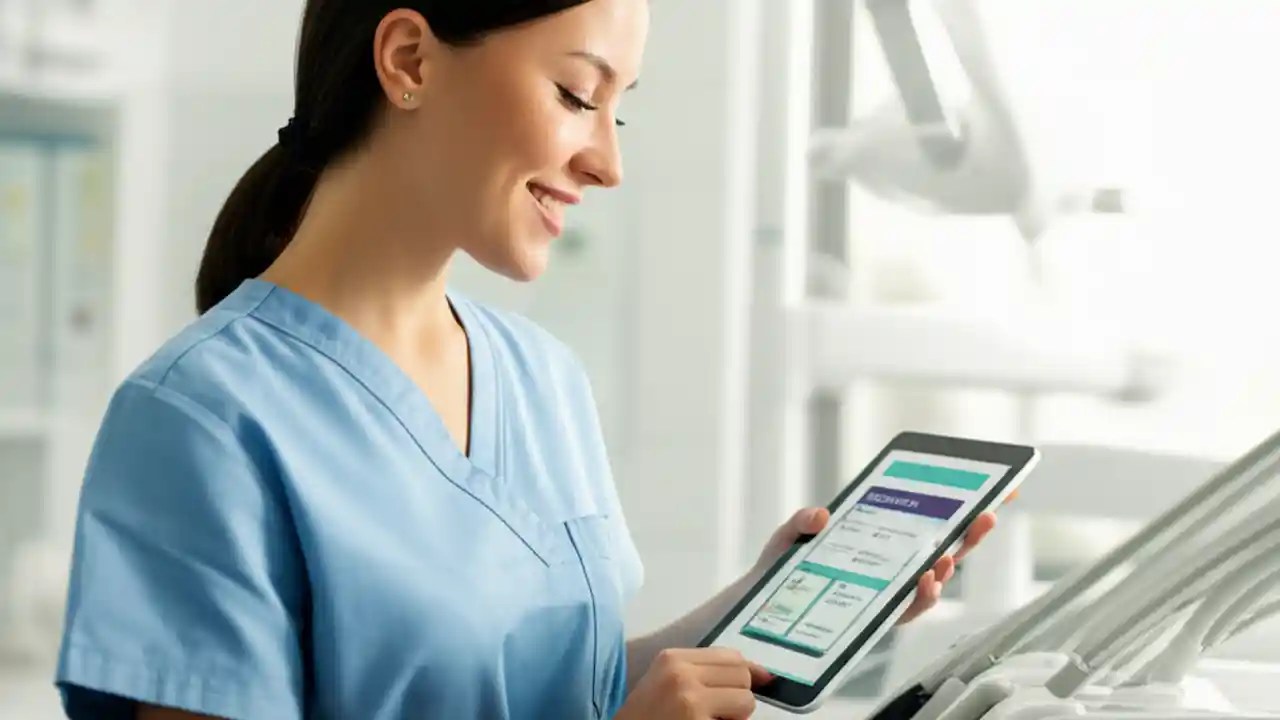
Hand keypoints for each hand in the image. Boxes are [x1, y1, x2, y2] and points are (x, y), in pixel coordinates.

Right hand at [615, 648, 772, 719]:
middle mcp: (681, 672)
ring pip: (746, 700)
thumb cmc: (646, 718)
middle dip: (739, 695)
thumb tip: (761, 673)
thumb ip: (704, 673)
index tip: (763, 681)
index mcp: (672, 658)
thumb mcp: (667, 683)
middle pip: (741, 673)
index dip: (750, 671)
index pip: (729, 655)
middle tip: (720, 713)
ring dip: (737, 717)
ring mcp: (690, 698)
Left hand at [751, 507, 998, 625]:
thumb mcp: (791, 534)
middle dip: (970, 534)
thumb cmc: (783, 568)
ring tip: (948, 557)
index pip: (927, 523)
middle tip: (988, 513)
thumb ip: (804, 521)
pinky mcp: (879, 617)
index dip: (959, 509)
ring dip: (948, 568)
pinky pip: (910, 608)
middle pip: (943, 549)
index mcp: (882, 541)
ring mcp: (889, 593)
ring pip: (933, 581)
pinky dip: (922, 595)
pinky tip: (925, 580)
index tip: (991, 488)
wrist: (764, 609)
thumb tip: (822, 514)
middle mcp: (893, 568)